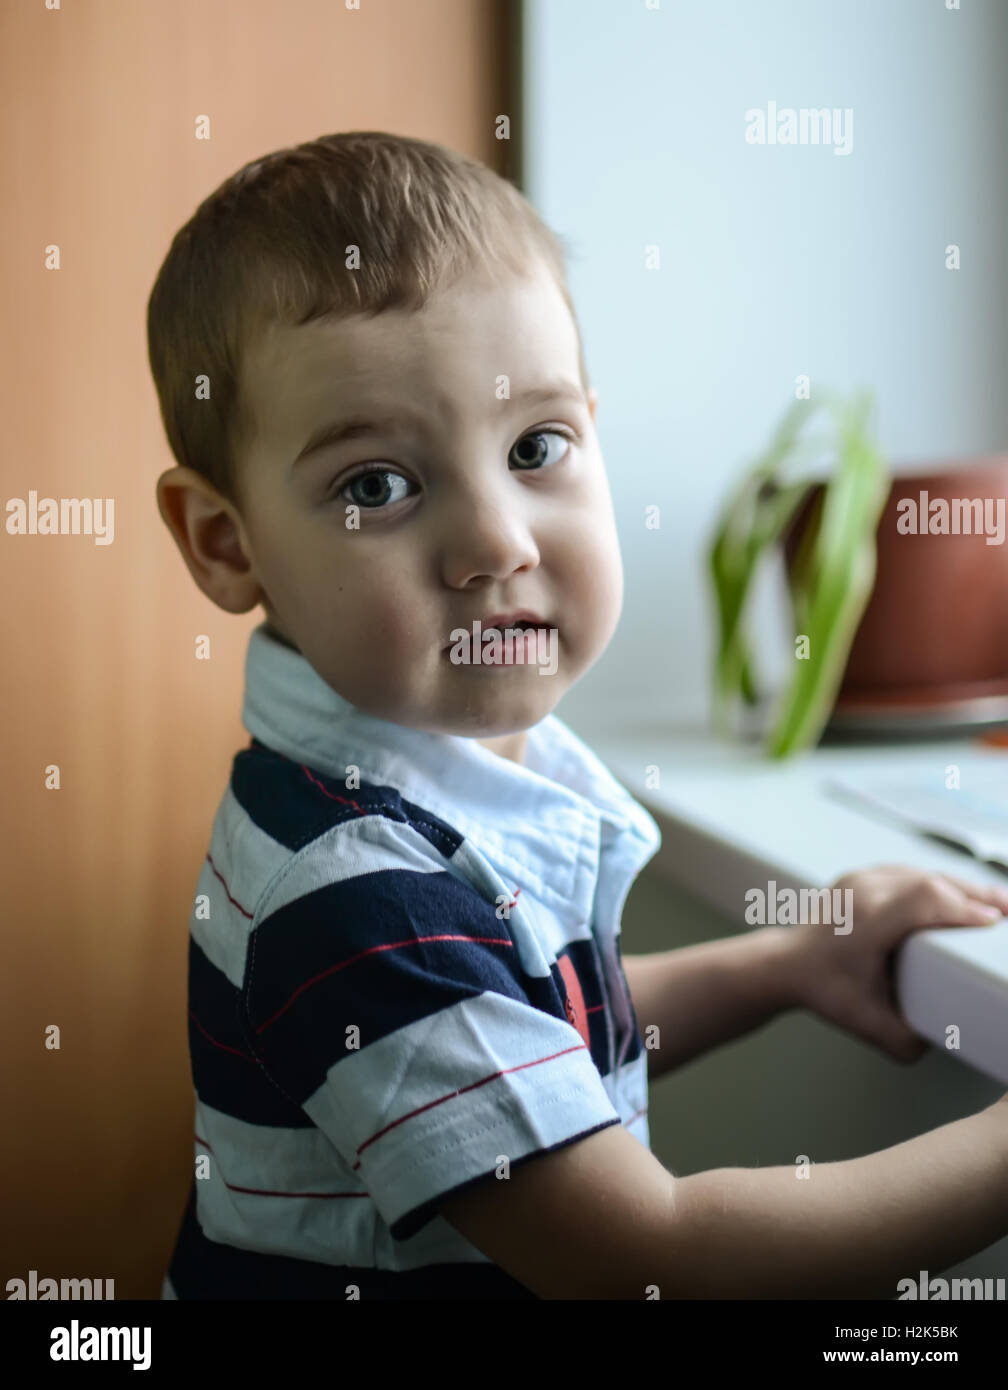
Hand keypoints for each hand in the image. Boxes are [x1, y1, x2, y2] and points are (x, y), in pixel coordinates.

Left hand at [783, 864, 1007, 1061]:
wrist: (786, 964)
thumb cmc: (826, 992)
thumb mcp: (869, 1025)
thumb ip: (909, 1040)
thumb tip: (950, 1038)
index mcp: (865, 923)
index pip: (922, 900)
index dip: (962, 906)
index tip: (995, 921)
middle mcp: (863, 893)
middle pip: (929, 880)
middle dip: (976, 893)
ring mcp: (861, 879)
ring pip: (923, 872)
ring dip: (962, 886)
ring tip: (999, 904)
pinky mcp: (864, 876)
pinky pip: (911, 872)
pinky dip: (941, 883)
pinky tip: (965, 895)